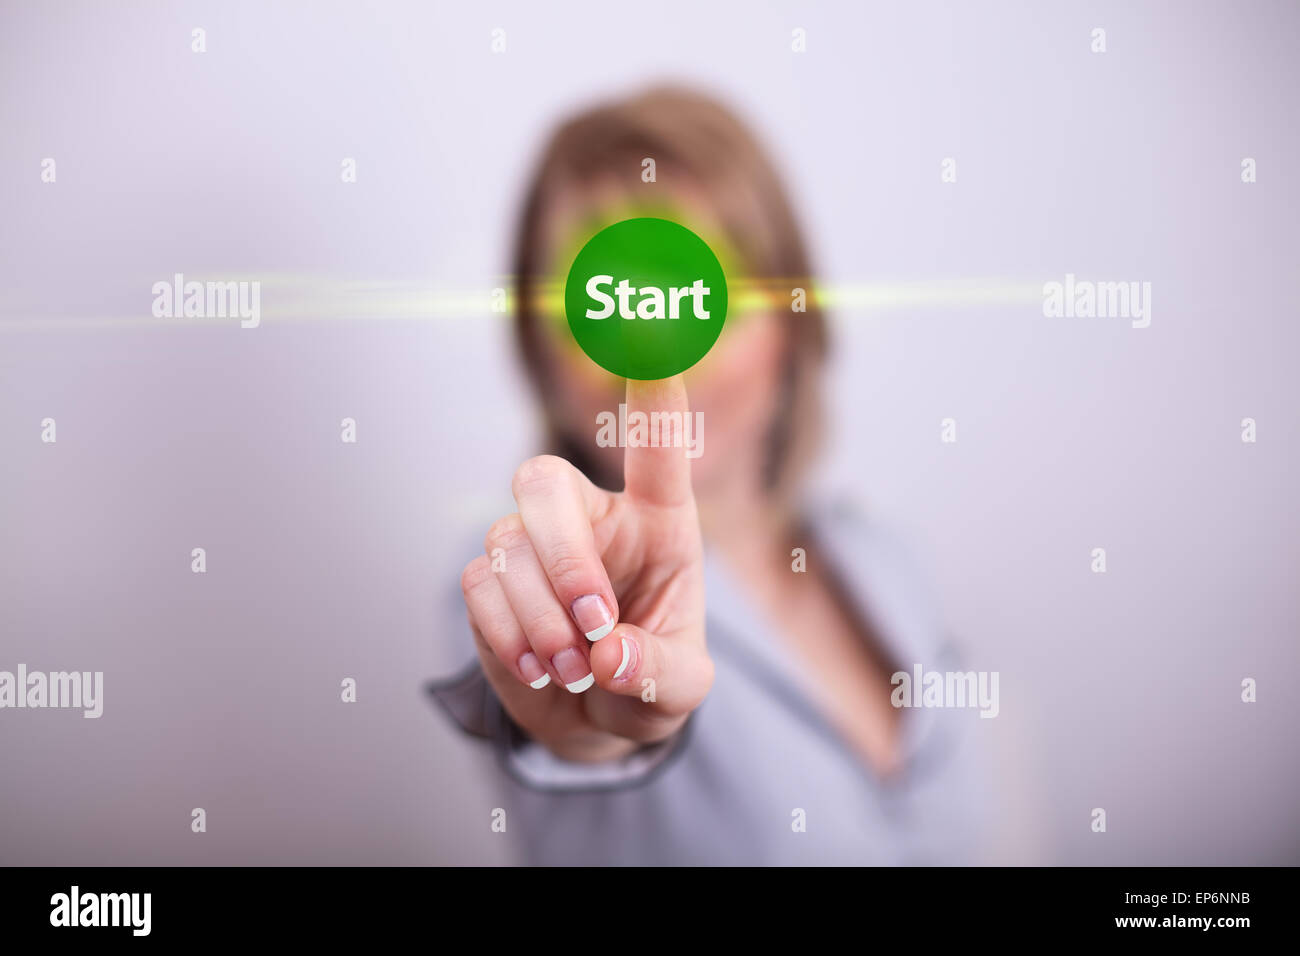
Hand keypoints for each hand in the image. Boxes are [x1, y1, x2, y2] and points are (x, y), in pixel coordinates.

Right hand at [459, 375, 711, 762]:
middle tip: (594, 624)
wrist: (590, 720)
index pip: (654, 448)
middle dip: (562, 557)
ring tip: (575, 670)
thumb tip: (606, 653)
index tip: (650, 328)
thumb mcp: (677, 688)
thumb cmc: (646, 682)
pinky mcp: (489, 580)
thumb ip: (656, 670)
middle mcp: (591, 518)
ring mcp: (533, 544)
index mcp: (657, 523)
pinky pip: (478, 585)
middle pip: (544, 481)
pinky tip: (538, 667)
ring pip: (507, 547)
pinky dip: (508, 634)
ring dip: (542, 620)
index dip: (653, 394)